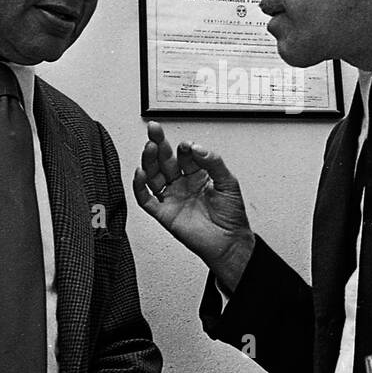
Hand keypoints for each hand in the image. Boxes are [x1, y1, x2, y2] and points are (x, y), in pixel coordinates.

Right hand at [133, 121, 254, 288]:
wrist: (229, 242)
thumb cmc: (231, 216)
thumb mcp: (228, 183)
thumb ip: (213, 163)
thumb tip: (196, 147)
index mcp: (197, 175)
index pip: (184, 155)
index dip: (184, 147)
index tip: (187, 145)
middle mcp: (182, 184)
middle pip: (164, 160)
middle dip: (158, 143)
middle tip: (154, 129)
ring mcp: (171, 197)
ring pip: (153, 175)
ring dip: (148, 160)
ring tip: (149, 146)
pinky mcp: (164, 213)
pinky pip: (146, 198)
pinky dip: (140, 186)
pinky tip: (140, 173)